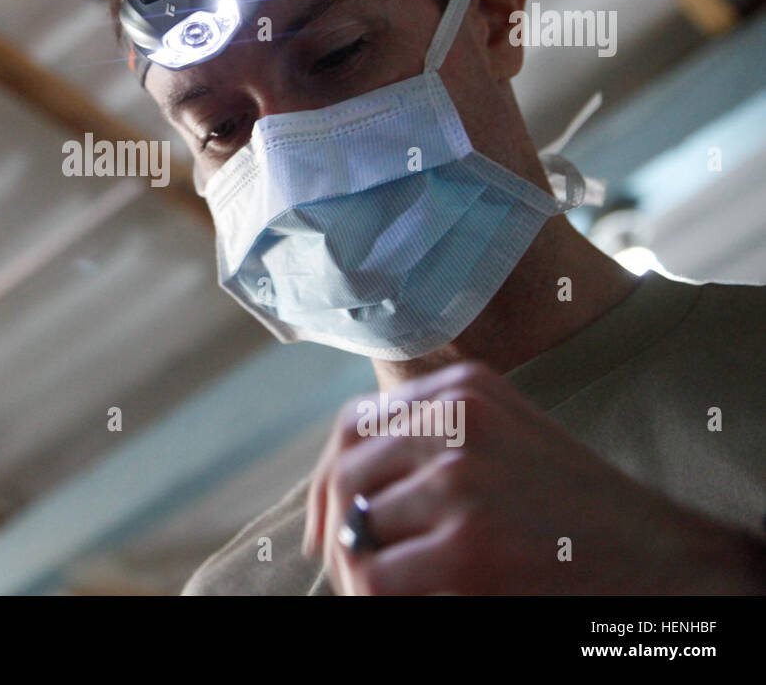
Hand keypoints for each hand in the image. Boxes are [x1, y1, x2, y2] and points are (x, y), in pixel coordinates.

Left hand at [302, 360, 765, 593]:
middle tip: (344, 573)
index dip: (328, 480)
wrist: (669, 564)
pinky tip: (411, 606)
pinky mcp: (469, 548)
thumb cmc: (580, 514)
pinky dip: (378, 600)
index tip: (324, 524)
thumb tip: (342, 480)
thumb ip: (434, 440)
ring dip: (358, 571)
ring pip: (356, 530)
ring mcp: (462, 482)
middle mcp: (457, 420)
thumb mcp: (508, 441)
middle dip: (333, 529)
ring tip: (390, 591)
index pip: (354, 424)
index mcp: (464, 389)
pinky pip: (375, 578)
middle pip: (345, 473)